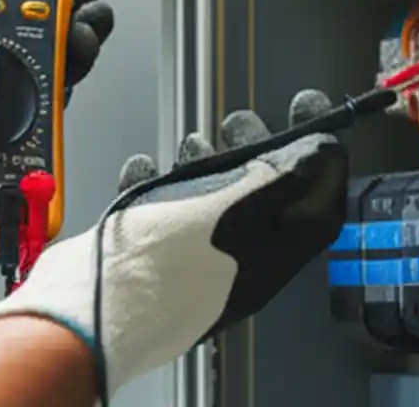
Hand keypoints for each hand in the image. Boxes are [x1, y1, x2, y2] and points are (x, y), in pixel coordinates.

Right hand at [0, 90, 349, 395]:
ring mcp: (201, 261)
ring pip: (216, 199)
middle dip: (257, 146)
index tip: (310, 109)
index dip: (321, 148)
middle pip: (267, 192)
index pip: (319, 193)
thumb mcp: (241, 201)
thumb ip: (285, 174)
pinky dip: (159, 184)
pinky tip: (145, 167)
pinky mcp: (158, 261)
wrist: (95, 309)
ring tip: (193, 144)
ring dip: (207, 162)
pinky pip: (165, 214)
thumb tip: (323, 152)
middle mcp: (246, 258)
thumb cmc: (169, 261)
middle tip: (240, 123)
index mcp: (277, 247)